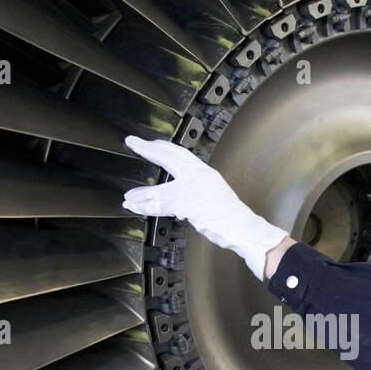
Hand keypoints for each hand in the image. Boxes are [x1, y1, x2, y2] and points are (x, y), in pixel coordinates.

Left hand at [121, 135, 290, 280]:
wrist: (242, 227)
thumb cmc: (231, 216)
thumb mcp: (214, 194)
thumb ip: (196, 192)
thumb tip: (180, 200)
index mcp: (204, 171)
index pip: (180, 153)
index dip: (163, 146)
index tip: (151, 143)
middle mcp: (197, 175)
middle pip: (168, 157)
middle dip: (147, 149)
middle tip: (132, 142)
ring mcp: (191, 189)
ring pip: (160, 188)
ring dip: (141, 193)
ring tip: (127, 197)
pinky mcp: (187, 204)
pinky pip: (161, 204)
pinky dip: (145, 206)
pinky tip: (134, 206)